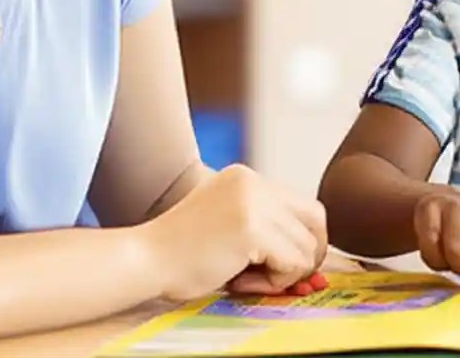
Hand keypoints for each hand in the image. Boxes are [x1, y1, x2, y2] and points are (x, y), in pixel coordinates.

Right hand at [144, 164, 327, 301]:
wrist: (143, 260)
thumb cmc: (180, 254)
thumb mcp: (229, 225)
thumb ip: (266, 230)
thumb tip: (312, 262)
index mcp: (246, 178)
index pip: (301, 206)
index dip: (300, 240)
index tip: (281, 266)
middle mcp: (253, 183)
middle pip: (315, 218)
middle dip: (309, 254)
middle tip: (283, 277)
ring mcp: (253, 203)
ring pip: (307, 246)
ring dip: (285, 273)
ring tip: (247, 279)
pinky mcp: (252, 229)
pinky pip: (293, 262)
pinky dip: (276, 281)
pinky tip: (242, 281)